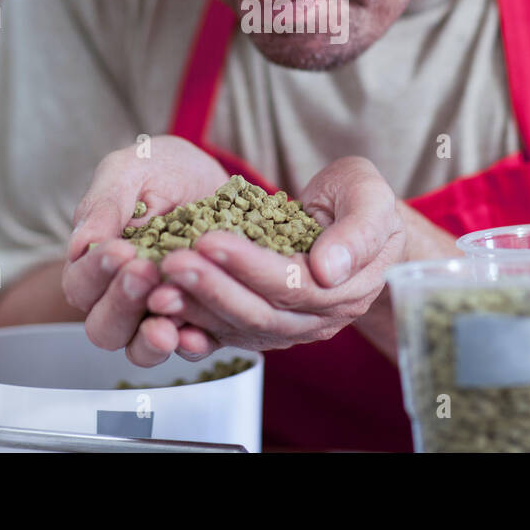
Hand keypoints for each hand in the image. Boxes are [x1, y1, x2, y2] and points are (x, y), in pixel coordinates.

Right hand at [61, 135, 227, 365]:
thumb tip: (77, 246)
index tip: (120, 251)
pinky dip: (191, 346)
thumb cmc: (163, 171)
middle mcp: (122, 298)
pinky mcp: (199, 320)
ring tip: (167, 318)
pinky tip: (196, 334)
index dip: (95, 273)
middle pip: (103, 327)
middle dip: (121, 303)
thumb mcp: (131, 171)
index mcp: (94, 265)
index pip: (80, 285)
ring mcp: (159, 314)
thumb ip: (103, 205)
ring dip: (149, 339)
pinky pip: (189, 349)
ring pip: (139, 349)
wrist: (215, 176)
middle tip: (145, 272)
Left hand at [143, 156, 405, 354]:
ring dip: (195, 307)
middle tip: (170, 262)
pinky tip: (162, 308)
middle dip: (211, 287)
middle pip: (259, 311)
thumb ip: (359, 231)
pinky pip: (225, 333)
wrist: (353, 219)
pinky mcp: (263, 326)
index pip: (293, 283)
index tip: (209, 240)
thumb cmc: (360, 200)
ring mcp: (289, 327)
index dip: (249, 265)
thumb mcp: (371, 197)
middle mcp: (317, 318)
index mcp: (346, 288)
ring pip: (237, 326)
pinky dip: (193, 323)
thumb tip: (328, 269)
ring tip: (158, 283)